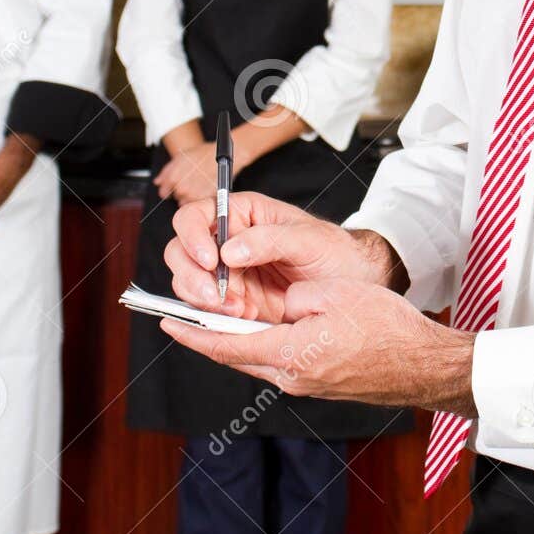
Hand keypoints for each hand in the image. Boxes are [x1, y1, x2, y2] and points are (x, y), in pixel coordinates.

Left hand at [154, 141, 214, 204]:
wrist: (221, 157)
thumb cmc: (202, 155)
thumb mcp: (180, 158)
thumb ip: (165, 172)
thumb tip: (157, 182)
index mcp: (173, 178)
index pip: (163, 193)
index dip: (168, 189)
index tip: (172, 187)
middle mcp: (181, 189)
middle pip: (175, 197)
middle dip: (180, 191)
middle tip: (190, 181)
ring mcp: (193, 195)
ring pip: (185, 202)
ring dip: (189, 196)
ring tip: (197, 184)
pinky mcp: (204, 199)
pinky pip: (197, 203)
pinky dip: (199, 198)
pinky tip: (203, 188)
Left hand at [160, 276, 476, 415]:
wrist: (422, 364)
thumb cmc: (385, 327)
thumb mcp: (332, 294)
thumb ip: (294, 297)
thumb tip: (283, 304)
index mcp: (290, 355)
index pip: (227, 345)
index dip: (193, 334)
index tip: (166, 322)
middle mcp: (291, 377)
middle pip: (237, 355)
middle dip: (207, 336)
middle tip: (181, 317)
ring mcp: (305, 384)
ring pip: (257, 358)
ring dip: (235, 339)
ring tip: (216, 318)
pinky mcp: (318, 384)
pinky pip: (278, 361)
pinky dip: (262, 343)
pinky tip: (262, 327)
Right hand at [164, 192, 401, 324]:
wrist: (352, 287)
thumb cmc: (335, 253)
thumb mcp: (311, 240)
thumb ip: (270, 239)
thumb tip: (231, 249)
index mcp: (243, 215)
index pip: (197, 215)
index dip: (193, 235)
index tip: (210, 258)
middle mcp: (228, 242)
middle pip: (181, 250)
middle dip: (191, 274)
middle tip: (214, 295)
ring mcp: (228, 274)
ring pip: (188, 282)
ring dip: (201, 298)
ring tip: (234, 309)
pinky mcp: (234, 303)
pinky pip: (206, 310)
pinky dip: (214, 316)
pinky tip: (239, 318)